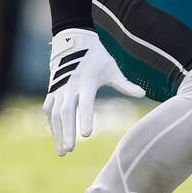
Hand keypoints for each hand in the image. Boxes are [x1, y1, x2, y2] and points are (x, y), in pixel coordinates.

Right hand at [44, 28, 145, 155]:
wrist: (74, 40)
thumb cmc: (97, 57)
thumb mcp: (112, 68)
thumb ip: (125, 84)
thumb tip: (143, 94)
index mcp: (87, 82)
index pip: (85, 103)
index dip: (86, 118)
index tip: (87, 135)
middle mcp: (70, 87)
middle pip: (66, 113)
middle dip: (67, 132)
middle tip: (70, 150)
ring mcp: (59, 89)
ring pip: (55, 114)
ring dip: (57, 133)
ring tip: (62, 152)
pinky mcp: (52, 89)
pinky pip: (49, 109)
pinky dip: (51, 123)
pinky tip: (56, 136)